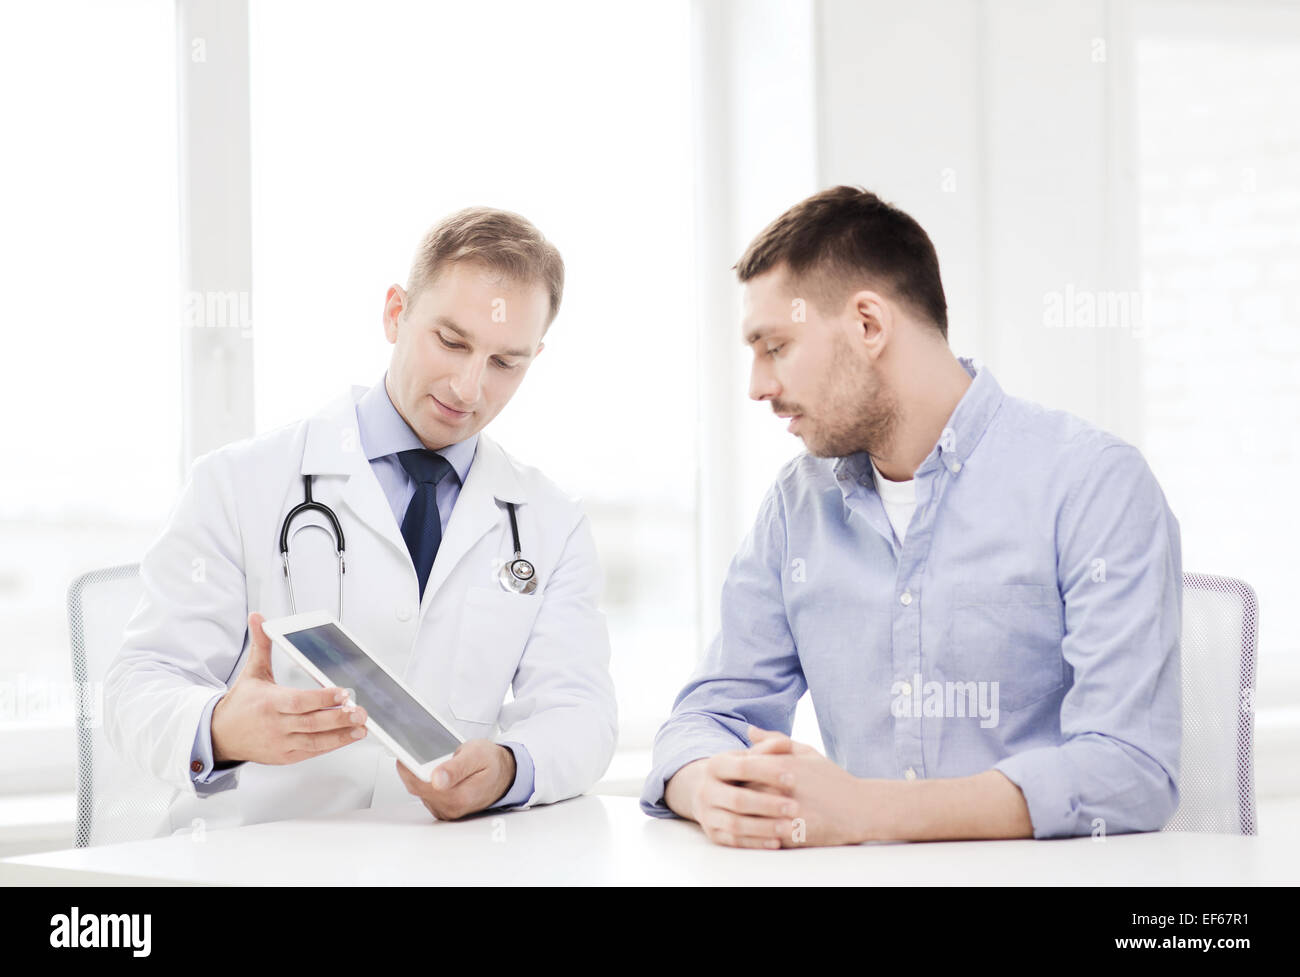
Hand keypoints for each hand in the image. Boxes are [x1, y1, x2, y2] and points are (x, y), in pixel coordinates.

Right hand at [210, 612, 368, 763]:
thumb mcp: (252, 672)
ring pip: (315, 741)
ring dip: (341, 735)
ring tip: (361, 728)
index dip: (322, 699)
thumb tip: (258, 618)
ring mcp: (281, 743)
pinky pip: (311, 752)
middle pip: (312, 723)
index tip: (342, 692)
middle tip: (360, 712)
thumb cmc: (240, 704)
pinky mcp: (285, 757)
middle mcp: (276, 725)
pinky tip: (346, 738)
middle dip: (339, 718)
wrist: (220, 735)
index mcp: (269, 702)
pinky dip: (331, 746)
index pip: (300, 701)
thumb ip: (261, 645)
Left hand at [395, 740, 516, 819]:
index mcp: (459, 797)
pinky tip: (430, 766)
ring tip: (426, 756)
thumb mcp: (477, 757)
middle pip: (417, 787)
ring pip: (419, 790)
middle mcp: (450, 808)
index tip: (402, 752)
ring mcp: (446, 809)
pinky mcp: (442, 807)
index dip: (408, 768)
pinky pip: (424, 793)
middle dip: (412, 767)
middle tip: (414, 747)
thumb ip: (456, 769)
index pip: (421, 784)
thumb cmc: (492, 764)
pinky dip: (423, 778)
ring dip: (417, 772)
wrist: (505, 775)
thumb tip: (437, 779)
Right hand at [663, 732, 800, 849]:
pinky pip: (734, 841)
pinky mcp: (713, 834)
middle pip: (738, 800)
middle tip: (795, 807)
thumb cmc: (738, 771)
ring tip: (789, 828)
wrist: (708, 792)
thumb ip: (768, 748)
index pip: (742, 767)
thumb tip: (785, 743)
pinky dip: (756, 843)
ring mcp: (707, 814)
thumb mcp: (747, 756)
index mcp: (715, 765)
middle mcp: (706, 790)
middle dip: (768, 805)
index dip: (768, 773)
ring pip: (736, 824)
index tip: (793, 779)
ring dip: (764, 827)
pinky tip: (776, 842)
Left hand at [735, 725, 871, 846]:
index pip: (739, 766)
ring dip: (740, 816)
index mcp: (780, 766)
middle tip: (733, 797)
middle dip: (735, 793)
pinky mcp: (790, 836)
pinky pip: (760, 837)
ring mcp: (784, 813)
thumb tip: (749, 730)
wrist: (860, 809)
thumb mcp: (806, 752)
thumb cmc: (832, 778)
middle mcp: (779, 788)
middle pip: (739, 791)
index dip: (735, 772)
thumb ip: (775, 740)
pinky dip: (753, 835)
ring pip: (746, 816)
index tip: (737, 777)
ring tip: (740, 816)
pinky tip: (753, 833)